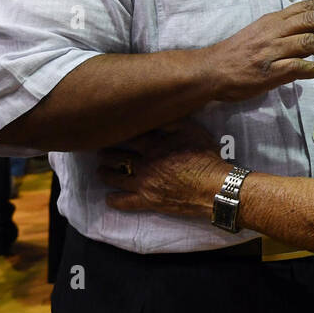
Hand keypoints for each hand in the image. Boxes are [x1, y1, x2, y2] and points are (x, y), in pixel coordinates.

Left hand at [98, 122, 230, 216]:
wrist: (214, 187)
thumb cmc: (206, 158)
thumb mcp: (193, 131)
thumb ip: (173, 121)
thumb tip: (158, 111)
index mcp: (154, 145)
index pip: (129, 137)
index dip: (118, 134)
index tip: (109, 132)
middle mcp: (145, 163)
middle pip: (119, 157)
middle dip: (107, 154)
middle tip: (100, 153)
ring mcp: (145, 183)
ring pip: (118, 178)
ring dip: (106, 174)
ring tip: (100, 171)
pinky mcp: (149, 201)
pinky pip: (126, 202)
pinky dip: (115, 200)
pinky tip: (108, 198)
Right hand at [208, 0, 313, 102]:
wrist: (210, 71)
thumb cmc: (235, 54)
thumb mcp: (259, 33)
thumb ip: (281, 30)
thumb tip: (308, 32)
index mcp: (272, 21)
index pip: (304, 6)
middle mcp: (273, 32)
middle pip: (311, 20)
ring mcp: (271, 52)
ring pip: (309, 43)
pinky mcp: (269, 72)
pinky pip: (298, 67)